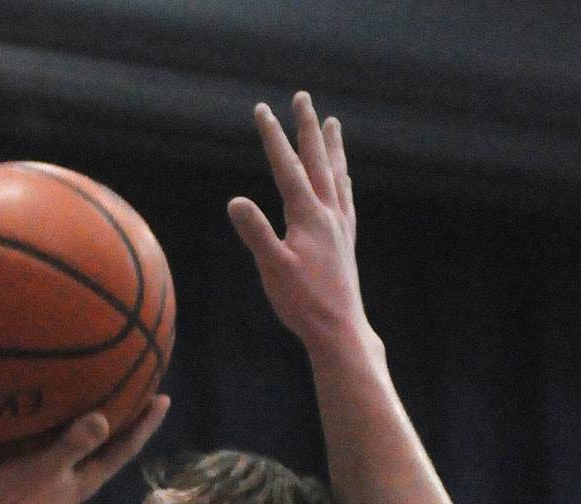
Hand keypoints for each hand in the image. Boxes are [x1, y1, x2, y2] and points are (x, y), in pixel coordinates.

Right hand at [0, 396, 170, 503]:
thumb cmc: (10, 494)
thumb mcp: (44, 468)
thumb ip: (73, 445)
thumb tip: (104, 419)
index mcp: (86, 478)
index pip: (126, 448)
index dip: (146, 424)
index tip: (164, 398)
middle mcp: (75, 475)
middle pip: (112, 443)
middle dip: (130, 416)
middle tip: (145, 385)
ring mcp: (55, 471)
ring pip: (84, 438)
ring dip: (98, 415)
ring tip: (107, 386)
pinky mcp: (33, 464)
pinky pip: (58, 435)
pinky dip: (65, 417)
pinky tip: (58, 396)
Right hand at [228, 92, 368, 348]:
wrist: (339, 328)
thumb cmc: (302, 302)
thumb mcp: (272, 268)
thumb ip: (255, 233)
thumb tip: (235, 201)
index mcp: (308, 215)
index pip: (287, 167)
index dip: (273, 137)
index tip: (262, 110)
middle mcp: (329, 213)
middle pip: (317, 161)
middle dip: (307, 128)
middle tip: (303, 98)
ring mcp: (340, 225)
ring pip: (336, 174)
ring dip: (332, 147)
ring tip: (333, 123)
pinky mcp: (345, 240)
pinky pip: (345, 197)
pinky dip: (342, 178)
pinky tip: (343, 177)